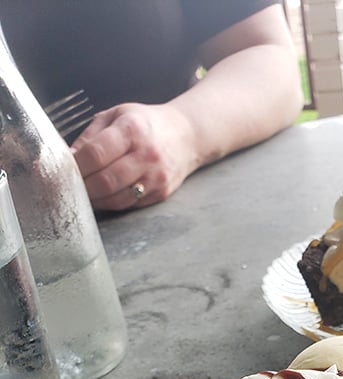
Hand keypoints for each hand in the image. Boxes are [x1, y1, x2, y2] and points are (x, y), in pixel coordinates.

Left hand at [71, 102, 197, 210]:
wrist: (186, 136)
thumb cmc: (146, 123)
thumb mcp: (116, 116)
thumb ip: (90, 137)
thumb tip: (67, 159)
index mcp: (132, 130)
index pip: (95, 154)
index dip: (75, 166)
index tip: (63, 169)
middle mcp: (146, 155)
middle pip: (105, 181)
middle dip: (83, 186)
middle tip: (70, 185)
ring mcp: (156, 177)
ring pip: (117, 198)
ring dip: (95, 199)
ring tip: (84, 193)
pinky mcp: (161, 193)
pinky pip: (129, 204)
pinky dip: (111, 203)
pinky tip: (103, 196)